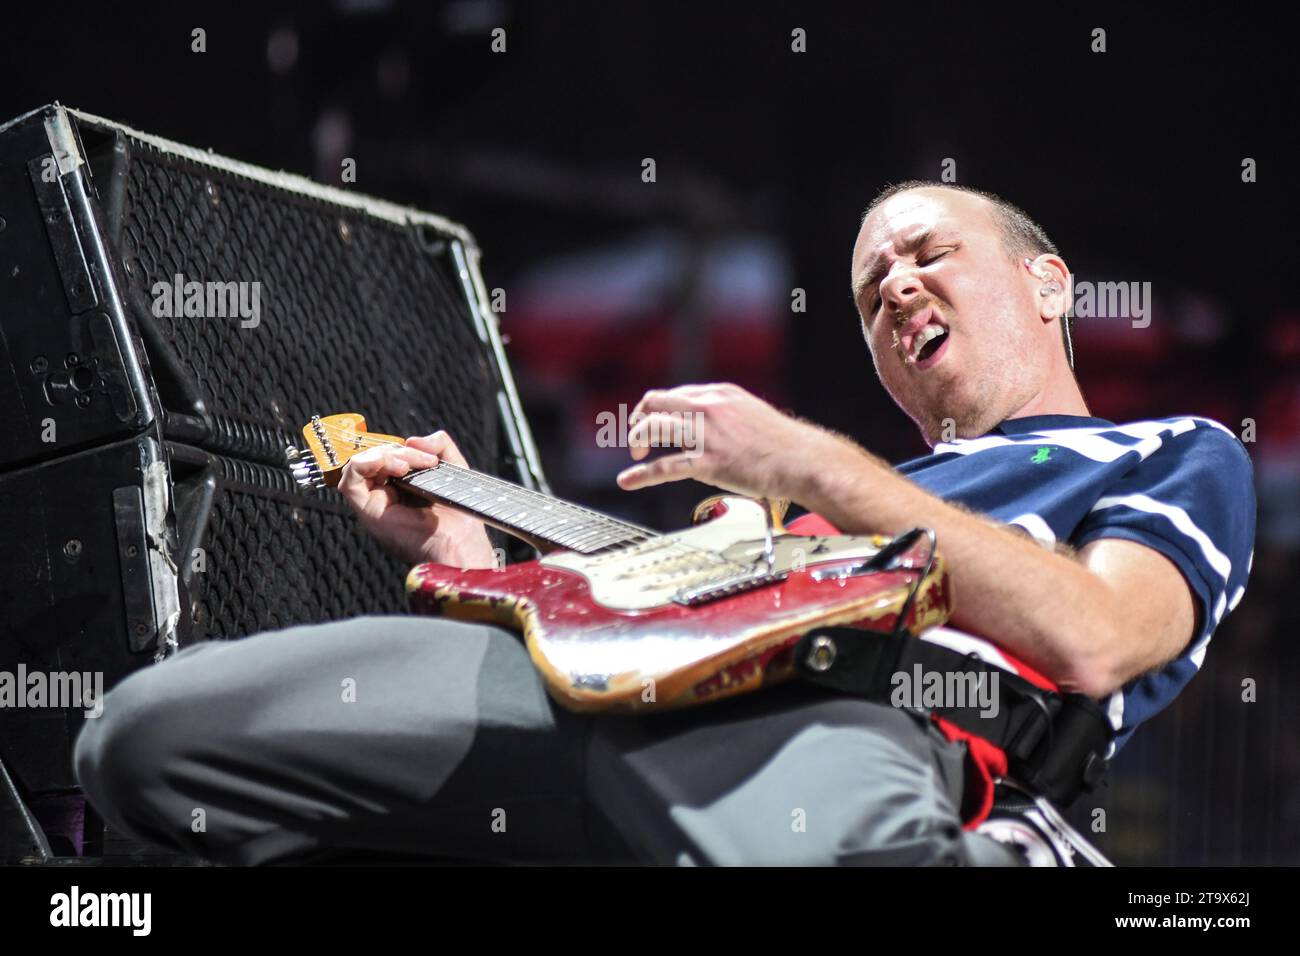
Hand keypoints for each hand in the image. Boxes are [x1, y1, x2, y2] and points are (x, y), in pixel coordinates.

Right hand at [337, 431, 497, 568]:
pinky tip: (398, 467)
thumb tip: (413, 440)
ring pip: (359, 466)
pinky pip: (351, 481)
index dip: (399, 448)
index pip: (384, 457)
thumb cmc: (461, 517)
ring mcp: (375, 505)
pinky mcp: (369, 512)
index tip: (427, 454)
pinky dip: (369, 464)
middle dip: (397, 450)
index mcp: (401, 489)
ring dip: (384, 455)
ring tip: (409, 465)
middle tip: (425, 460)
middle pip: (371, 459)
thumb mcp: (454, 469)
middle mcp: (384, 497)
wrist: (461, 544)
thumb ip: (439, 446)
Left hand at [615, 382, 843, 499]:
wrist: (801, 460)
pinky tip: (628, 481)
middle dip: (640, 418)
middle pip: (655, 402)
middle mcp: (709, 408)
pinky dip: (641, 475)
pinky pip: (665, 466)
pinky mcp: (708, 462)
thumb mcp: (749, 413)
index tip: (652, 424)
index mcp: (719, 394)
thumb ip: (724, 413)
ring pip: (654, 427)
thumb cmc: (780, 444)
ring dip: (638, 439)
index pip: (674, 394)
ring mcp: (707, 434)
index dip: (657, 410)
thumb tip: (705, 422)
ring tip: (638, 455)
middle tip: (638, 438)